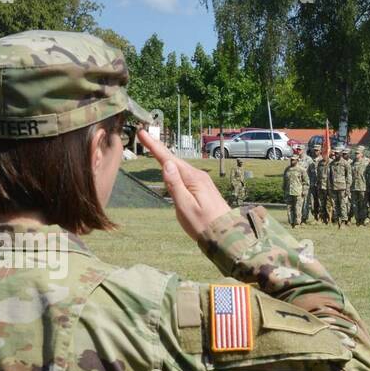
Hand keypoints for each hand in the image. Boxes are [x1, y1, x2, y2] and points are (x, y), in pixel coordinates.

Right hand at [138, 128, 232, 242]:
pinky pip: (186, 175)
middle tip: (144, 136)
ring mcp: (203, 182)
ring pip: (180, 168)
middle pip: (174, 161)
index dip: (154, 147)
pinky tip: (171, 167)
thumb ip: (175, 185)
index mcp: (193, 179)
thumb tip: (167, 164)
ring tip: (154, 147)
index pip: (169, 159)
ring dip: (166, 157)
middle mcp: (199, 177)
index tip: (142, 133)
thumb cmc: (204, 225)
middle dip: (159, 149)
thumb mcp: (185, 207)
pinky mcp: (204, 190)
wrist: (227, 237)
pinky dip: (175, 168)